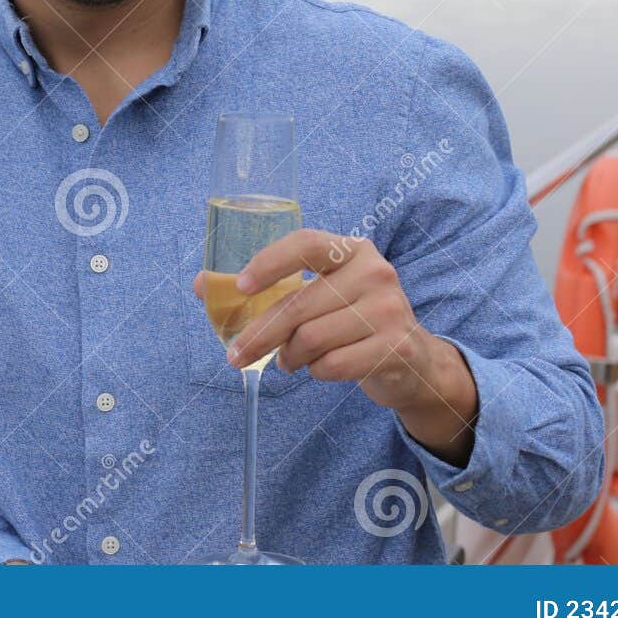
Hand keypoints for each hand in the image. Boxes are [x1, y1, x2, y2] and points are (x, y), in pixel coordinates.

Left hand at [191, 229, 478, 464]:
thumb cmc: (353, 322)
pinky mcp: (395, 347)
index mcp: (354, 251)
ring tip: (289, 360)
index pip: (306, 245)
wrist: (414, 361)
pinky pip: (332, 365)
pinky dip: (315, 372)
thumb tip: (203, 286)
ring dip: (290, 357)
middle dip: (259, 333)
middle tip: (235, 354)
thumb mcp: (320, 295)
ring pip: (311, 339)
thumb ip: (268, 289)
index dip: (269, 263)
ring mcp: (389, 310)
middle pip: (299, 305)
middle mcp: (375, 273)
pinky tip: (318, 368)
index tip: (240, 286)